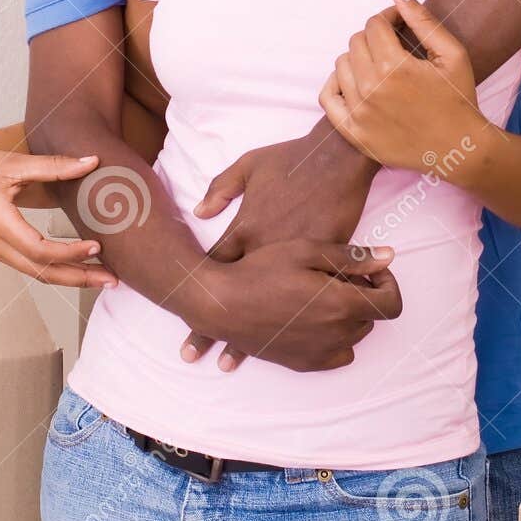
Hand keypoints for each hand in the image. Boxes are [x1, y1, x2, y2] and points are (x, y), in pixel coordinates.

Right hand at [0, 140, 118, 287]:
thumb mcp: (15, 163)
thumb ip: (54, 164)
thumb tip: (93, 161)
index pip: (37, 249)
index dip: (69, 252)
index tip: (97, 246)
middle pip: (41, 272)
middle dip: (79, 279)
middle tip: (113, 280)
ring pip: (38, 275)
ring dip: (72, 279)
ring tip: (105, 279)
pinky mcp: (1, 252)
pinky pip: (32, 268)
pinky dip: (58, 271)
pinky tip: (81, 270)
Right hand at [181, 241, 401, 372]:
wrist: (221, 303)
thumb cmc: (260, 270)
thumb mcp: (306, 251)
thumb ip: (351, 256)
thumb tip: (389, 257)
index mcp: (341, 304)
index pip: (391, 304)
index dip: (388, 285)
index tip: (372, 272)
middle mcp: (335, 334)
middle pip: (371, 318)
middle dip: (363, 296)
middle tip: (336, 276)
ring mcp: (319, 352)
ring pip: (354, 336)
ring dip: (349, 316)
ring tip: (320, 294)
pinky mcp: (303, 363)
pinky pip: (337, 355)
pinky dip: (334, 337)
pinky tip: (313, 317)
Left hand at [182, 118, 376, 366]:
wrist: (338, 158)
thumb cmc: (293, 159)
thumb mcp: (250, 165)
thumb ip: (222, 188)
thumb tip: (199, 212)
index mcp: (246, 229)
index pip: (215, 266)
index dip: (197, 291)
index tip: (183, 313)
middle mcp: (265, 251)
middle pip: (233, 296)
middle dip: (212, 327)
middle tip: (192, 355)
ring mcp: (295, 261)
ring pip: (267, 307)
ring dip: (248, 336)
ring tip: (228, 363)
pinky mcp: (324, 263)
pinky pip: (307, 298)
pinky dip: (294, 322)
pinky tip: (283, 344)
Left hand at [319, 0, 484, 175]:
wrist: (459, 148)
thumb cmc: (459, 98)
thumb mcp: (452, 54)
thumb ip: (423, 20)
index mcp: (394, 67)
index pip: (374, 25)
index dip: (388, 18)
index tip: (399, 25)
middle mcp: (371, 89)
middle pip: (356, 42)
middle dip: (374, 37)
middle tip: (394, 47)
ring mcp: (359, 113)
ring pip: (341, 65)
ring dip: (358, 59)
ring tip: (380, 66)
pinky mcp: (354, 133)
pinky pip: (327, 98)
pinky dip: (336, 84)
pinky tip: (355, 83)